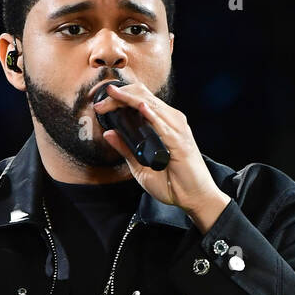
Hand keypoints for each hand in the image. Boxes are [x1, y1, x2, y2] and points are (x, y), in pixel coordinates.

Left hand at [95, 80, 230, 225]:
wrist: (193, 198)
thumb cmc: (172, 183)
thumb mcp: (140, 167)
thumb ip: (126, 149)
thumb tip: (109, 133)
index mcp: (163, 125)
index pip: (140, 101)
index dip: (120, 98)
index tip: (101, 105)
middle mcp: (171, 123)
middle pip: (144, 97)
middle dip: (120, 96)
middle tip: (101, 103)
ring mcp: (177, 130)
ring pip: (152, 106)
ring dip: (130, 99)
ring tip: (112, 97)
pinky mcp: (180, 142)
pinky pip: (164, 126)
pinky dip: (152, 116)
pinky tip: (141, 108)